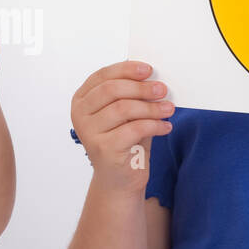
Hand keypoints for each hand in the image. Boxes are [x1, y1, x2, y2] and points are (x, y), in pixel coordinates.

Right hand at [71, 60, 172, 192]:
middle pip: (111, 90)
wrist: (120, 179)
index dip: (126, 69)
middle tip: (162, 89)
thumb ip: (132, 94)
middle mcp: (80, 115)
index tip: (148, 70)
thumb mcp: (127, 113)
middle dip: (141, 87)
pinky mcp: (103, 148)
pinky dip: (154, 125)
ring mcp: (89, 132)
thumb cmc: (125, 141)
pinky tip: (165, 127)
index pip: (102, 76)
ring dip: (151, 107)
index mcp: (82, 100)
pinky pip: (134, 128)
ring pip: (123, 108)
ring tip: (168, 109)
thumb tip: (152, 76)